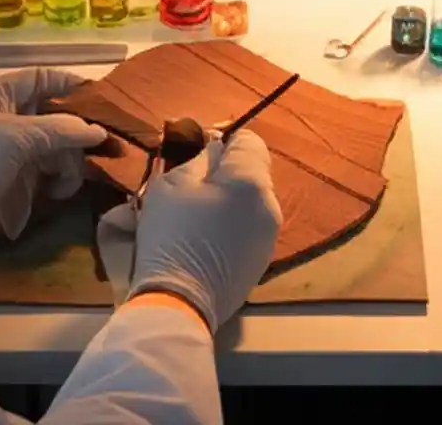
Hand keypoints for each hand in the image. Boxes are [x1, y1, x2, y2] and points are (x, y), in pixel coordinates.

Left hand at [0, 68, 107, 272]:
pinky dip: (60, 181)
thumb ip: (60, 129)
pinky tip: (58, 192)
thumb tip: (98, 131)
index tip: (102, 101)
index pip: (41, 79)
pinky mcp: (19, 180)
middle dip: (77, 133)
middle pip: (56, 116)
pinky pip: (51, 173)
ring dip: (69, 163)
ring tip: (69, 181)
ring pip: (58, 147)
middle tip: (99, 149)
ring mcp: (13, 152)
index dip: (70, 85)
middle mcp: (7, 119)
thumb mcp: (15, 138)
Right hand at [97, 129, 280, 332]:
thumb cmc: (171, 236)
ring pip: (254, 200)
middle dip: (228, 172)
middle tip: (194, 186)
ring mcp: (271, 234)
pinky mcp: (264, 258)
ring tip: (201, 214)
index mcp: (250, 181)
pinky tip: (210, 239)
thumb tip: (216, 148)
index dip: (225, 140)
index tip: (201, 152)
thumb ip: (199, 159)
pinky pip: (253, 226)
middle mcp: (270, 204)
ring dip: (233, 198)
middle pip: (254, 171)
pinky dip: (236, 224)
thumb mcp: (171, 186)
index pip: (249, 141)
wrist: (181, 302)